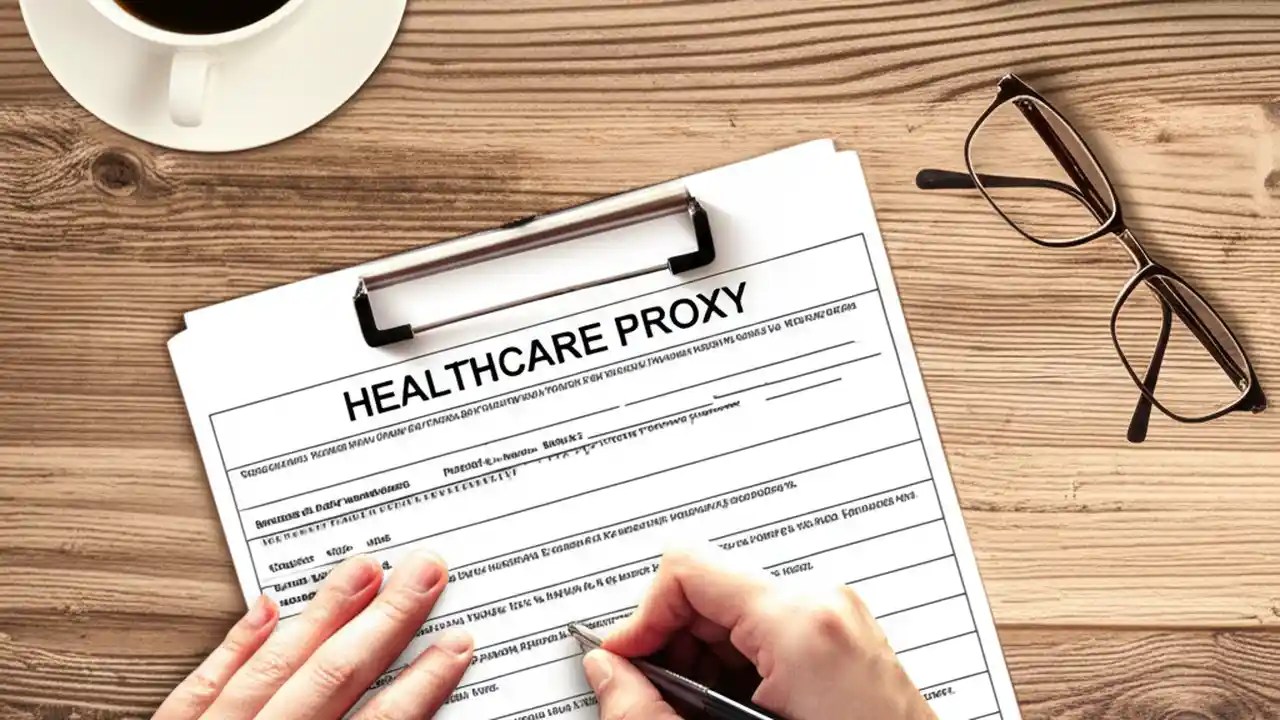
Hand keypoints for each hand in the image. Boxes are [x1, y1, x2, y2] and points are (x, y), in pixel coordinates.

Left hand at [156, 550, 472, 719]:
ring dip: (323, 615)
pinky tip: (263, 609)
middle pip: (332, 676)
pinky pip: (201, 688)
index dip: (424, 683)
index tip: (455, 645)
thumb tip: (418, 712)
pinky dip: (236, 646)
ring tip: (361, 569)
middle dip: (386, 621)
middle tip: (424, 573)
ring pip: (272, 666)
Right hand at [583, 544, 935, 719]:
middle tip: (659, 698)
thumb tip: (612, 675)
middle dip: (673, 645)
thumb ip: (650, 710)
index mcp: (800, 619)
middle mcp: (826, 604)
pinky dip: (740, 667)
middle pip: (711, 590)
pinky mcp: (846, 639)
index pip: (686, 569)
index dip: (641, 618)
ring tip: (703, 713)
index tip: (624, 660)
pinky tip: (738, 711)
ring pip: (737, 615)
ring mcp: (841, 619)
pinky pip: (770, 632)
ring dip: (705, 662)